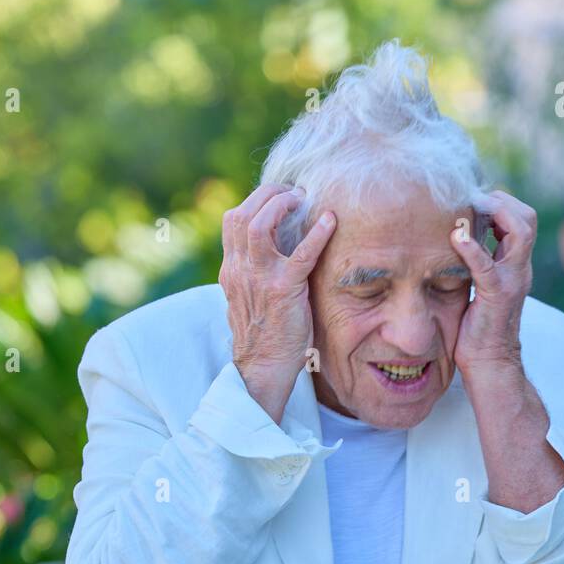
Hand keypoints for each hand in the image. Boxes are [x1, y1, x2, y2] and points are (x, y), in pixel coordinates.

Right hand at [219, 184, 336, 422]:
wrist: (263, 369)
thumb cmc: (264, 336)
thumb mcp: (249, 299)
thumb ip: (253, 274)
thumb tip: (271, 254)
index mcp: (231, 270)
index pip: (233, 221)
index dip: (256, 201)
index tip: (279, 199)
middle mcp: (240, 270)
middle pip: (242, 214)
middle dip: (269, 195)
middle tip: (295, 194)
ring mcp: (259, 279)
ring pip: (259, 224)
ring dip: (282, 205)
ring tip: (304, 201)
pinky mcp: (283, 291)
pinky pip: (300, 255)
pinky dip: (317, 234)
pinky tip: (331, 222)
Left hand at [449, 190, 536, 378]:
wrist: (489, 364)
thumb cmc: (478, 329)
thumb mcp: (479, 287)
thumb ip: (477, 264)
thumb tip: (455, 240)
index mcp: (515, 266)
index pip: (522, 219)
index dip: (502, 204)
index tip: (474, 203)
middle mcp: (519, 269)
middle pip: (528, 217)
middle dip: (501, 201)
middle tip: (473, 201)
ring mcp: (512, 281)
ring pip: (520, 231)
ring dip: (495, 213)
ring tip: (469, 210)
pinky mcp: (496, 295)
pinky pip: (488, 265)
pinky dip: (473, 249)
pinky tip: (455, 238)